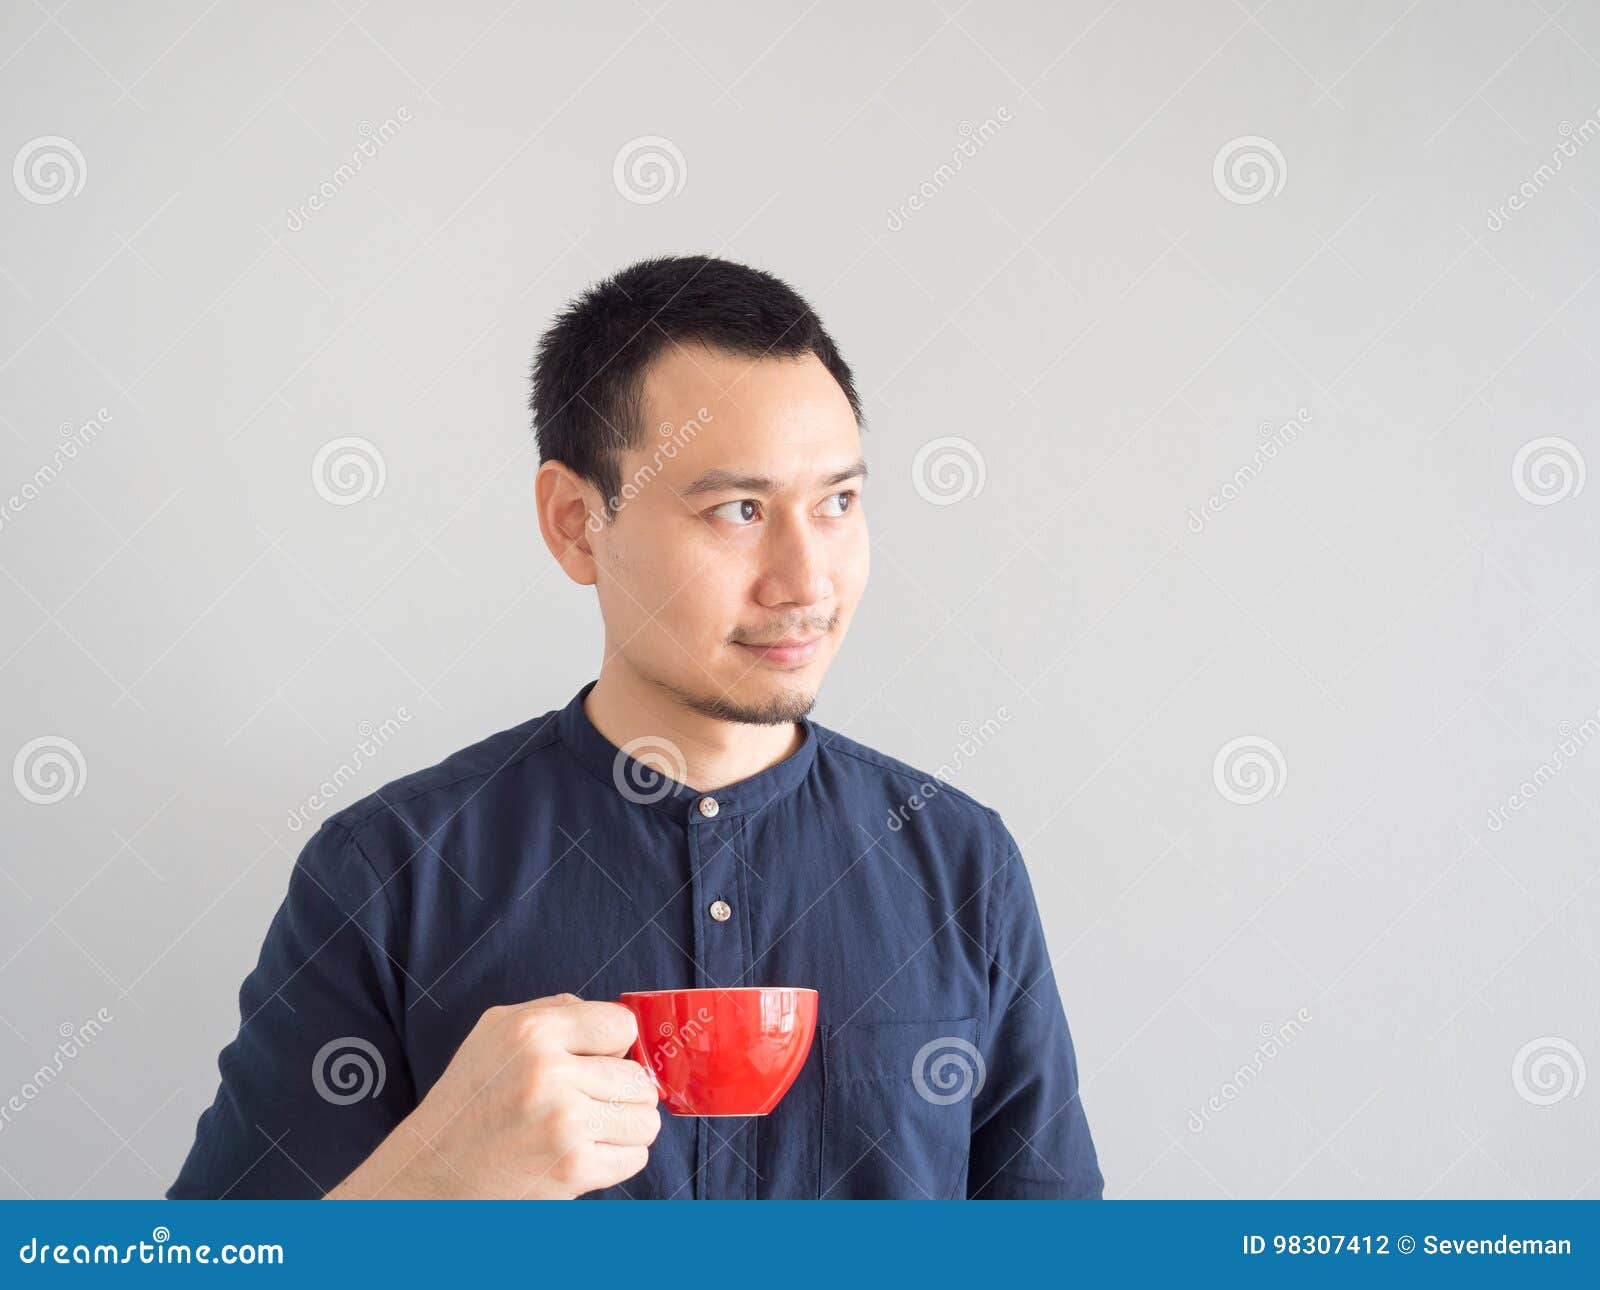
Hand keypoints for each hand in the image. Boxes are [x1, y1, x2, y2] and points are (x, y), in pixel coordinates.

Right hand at [326, 993, 660, 1198]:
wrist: (432, 1173)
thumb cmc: (470, 1101)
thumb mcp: (496, 1032)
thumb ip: (557, 1012)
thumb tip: (621, 1023)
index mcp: (531, 1031)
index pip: (622, 1025)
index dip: (617, 1046)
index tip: (602, 1062)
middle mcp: (548, 1071)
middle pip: (639, 1078)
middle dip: (623, 1094)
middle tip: (590, 1105)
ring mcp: (563, 1122)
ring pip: (645, 1118)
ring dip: (626, 1128)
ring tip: (590, 1130)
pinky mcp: (572, 1168)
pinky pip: (634, 1156)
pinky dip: (617, 1158)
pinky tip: (583, 1154)